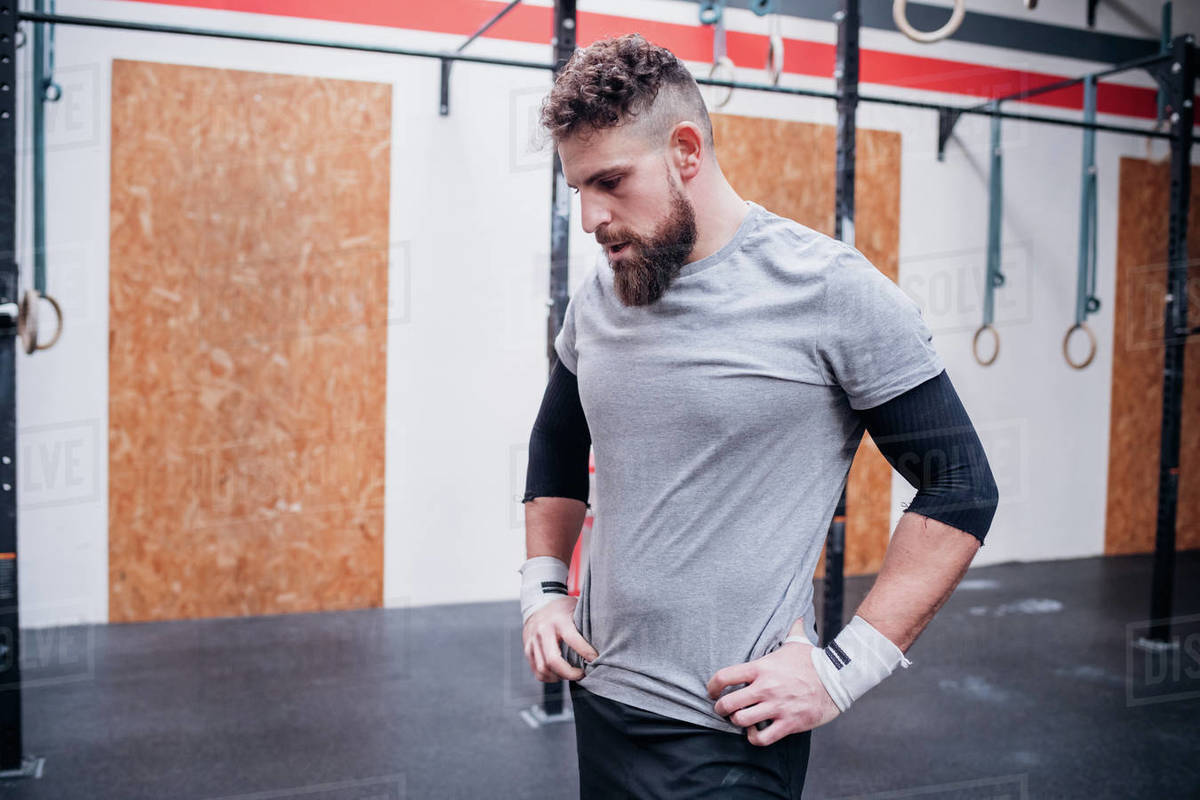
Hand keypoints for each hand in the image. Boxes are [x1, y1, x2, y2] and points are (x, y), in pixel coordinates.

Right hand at [522, 595, 598, 682]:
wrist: (538, 601)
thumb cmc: (563, 608)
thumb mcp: (576, 608)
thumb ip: (586, 622)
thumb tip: (608, 638)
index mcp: (559, 620)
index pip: (573, 640)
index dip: (586, 653)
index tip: (596, 660)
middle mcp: (543, 631)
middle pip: (553, 660)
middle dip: (569, 673)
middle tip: (582, 674)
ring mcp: (532, 641)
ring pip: (543, 669)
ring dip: (559, 677)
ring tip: (571, 675)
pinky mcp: (527, 649)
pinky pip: (537, 671)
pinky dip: (549, 678)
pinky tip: (559, 675)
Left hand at [706, 617, 840, 745]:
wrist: (838, 679)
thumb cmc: (814, 661)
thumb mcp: (797, 642)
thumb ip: (791, 629)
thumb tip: (798, 615)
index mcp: (762, 668)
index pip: (725, 676)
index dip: (712, 686)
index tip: (712, 691)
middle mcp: (766, 687)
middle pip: (728, 704)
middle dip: (721, 708)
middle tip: (723, 709)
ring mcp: (777, 706)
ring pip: (741, 721)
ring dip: (738, 722)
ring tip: (741, 719)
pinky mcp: (789, 723)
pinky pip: (762, 738)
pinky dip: (754, 737)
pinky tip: (756, 731)